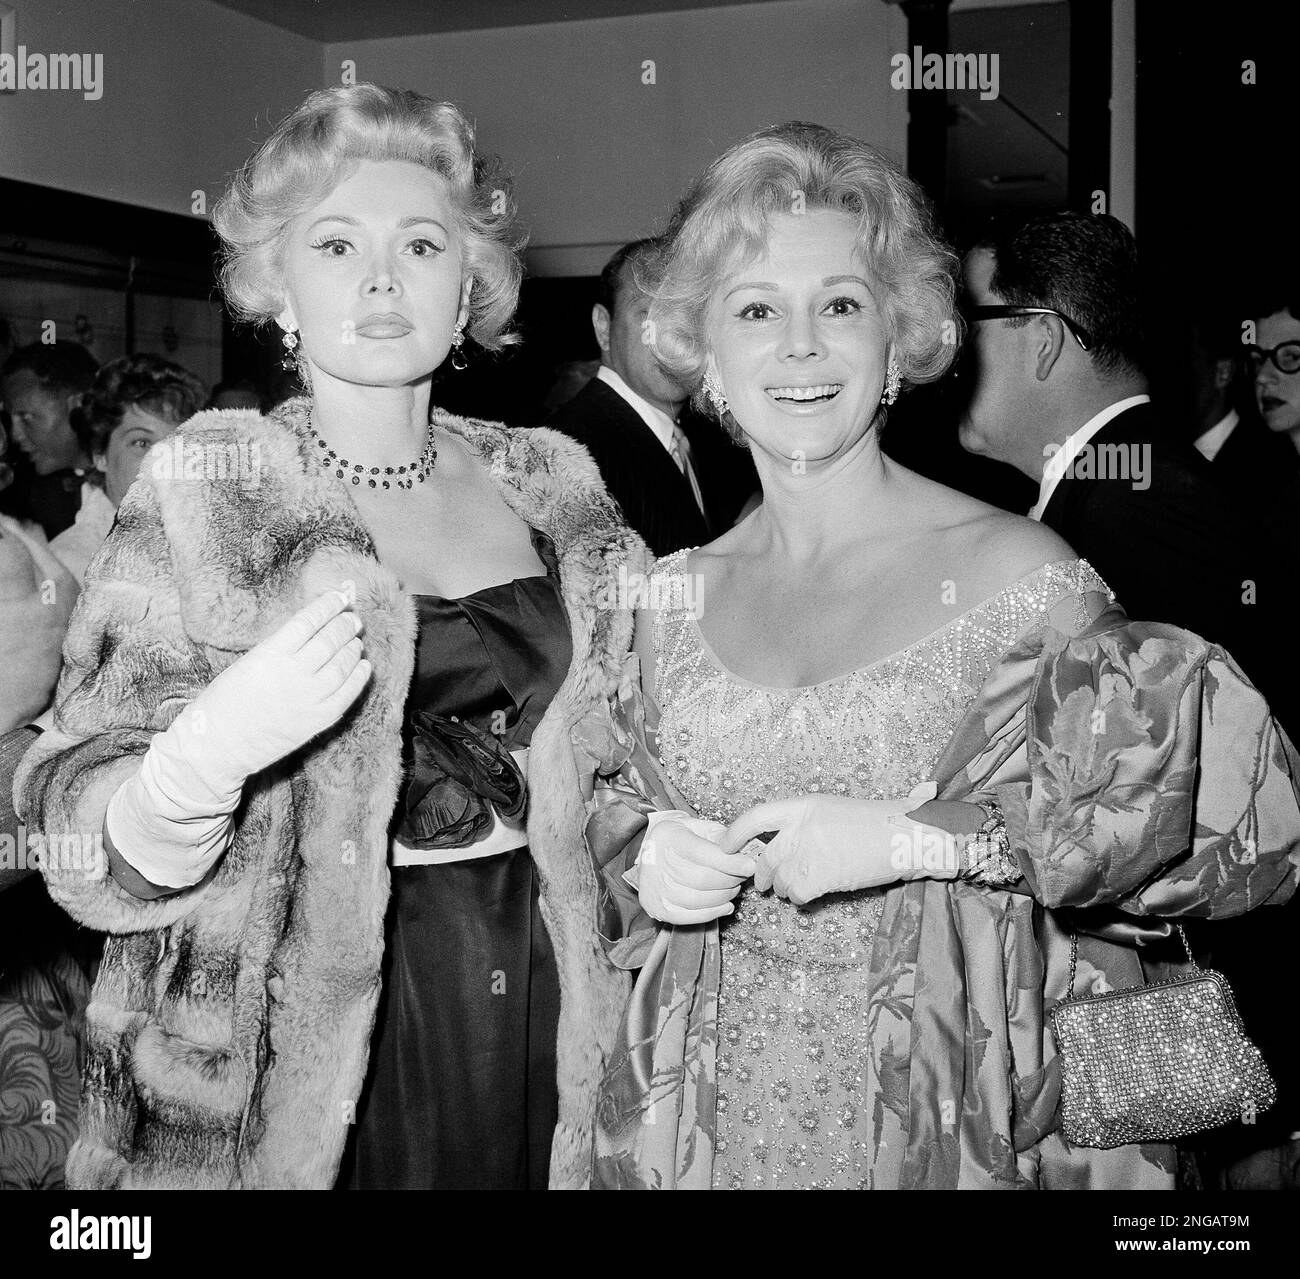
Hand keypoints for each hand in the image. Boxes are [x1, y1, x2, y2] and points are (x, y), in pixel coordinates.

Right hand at [185, 589, 371, 791]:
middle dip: (344, 625)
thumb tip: (313, 628)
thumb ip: (281, 646)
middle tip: (352, 618)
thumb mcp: (249, 662)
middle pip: (330, 640)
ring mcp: (308, 698)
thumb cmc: (225, 700)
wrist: (217, 745)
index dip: (328, 606)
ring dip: (353, 648)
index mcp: (270, 655)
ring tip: (356, 640)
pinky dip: (359, 677)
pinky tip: (363, 667)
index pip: (308, 621)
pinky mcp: (317, 720)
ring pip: (342, 665)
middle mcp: (292, 674)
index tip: (339, 597)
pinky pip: (347, 694)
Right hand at [631, 810, 755, 924]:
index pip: (701, 853)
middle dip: (730, 879)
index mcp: (668, 837)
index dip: (729, 862)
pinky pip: (690, 917)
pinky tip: (725, 905)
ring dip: (724, 896)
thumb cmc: (682, 837)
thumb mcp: (700, 826)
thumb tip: (746, 852)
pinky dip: (713, 913)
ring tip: (733, 887)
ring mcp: (656, 889)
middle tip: (742, 875)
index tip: (750, 866)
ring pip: (698, 900)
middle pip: (702, 879)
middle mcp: (656, 863)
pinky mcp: (658, 908)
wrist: (652, 851)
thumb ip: (722, 837)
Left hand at [719, 786, 942, 905]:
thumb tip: (778, 846)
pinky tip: (814, 894)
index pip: (755, 816)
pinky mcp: (821, 876)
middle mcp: (801, 827)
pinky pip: (797, 895)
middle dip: (760, 876)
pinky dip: (801, 899)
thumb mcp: (834, 810)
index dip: (734, 834)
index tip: (723, 847)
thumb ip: (804, 825)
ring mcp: (810, 852)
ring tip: (800, 887)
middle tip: (763, 884)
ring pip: (780, 881)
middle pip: (764, 857)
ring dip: (786, 889)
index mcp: (803, 805)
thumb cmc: (876, 823)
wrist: (906, 836)